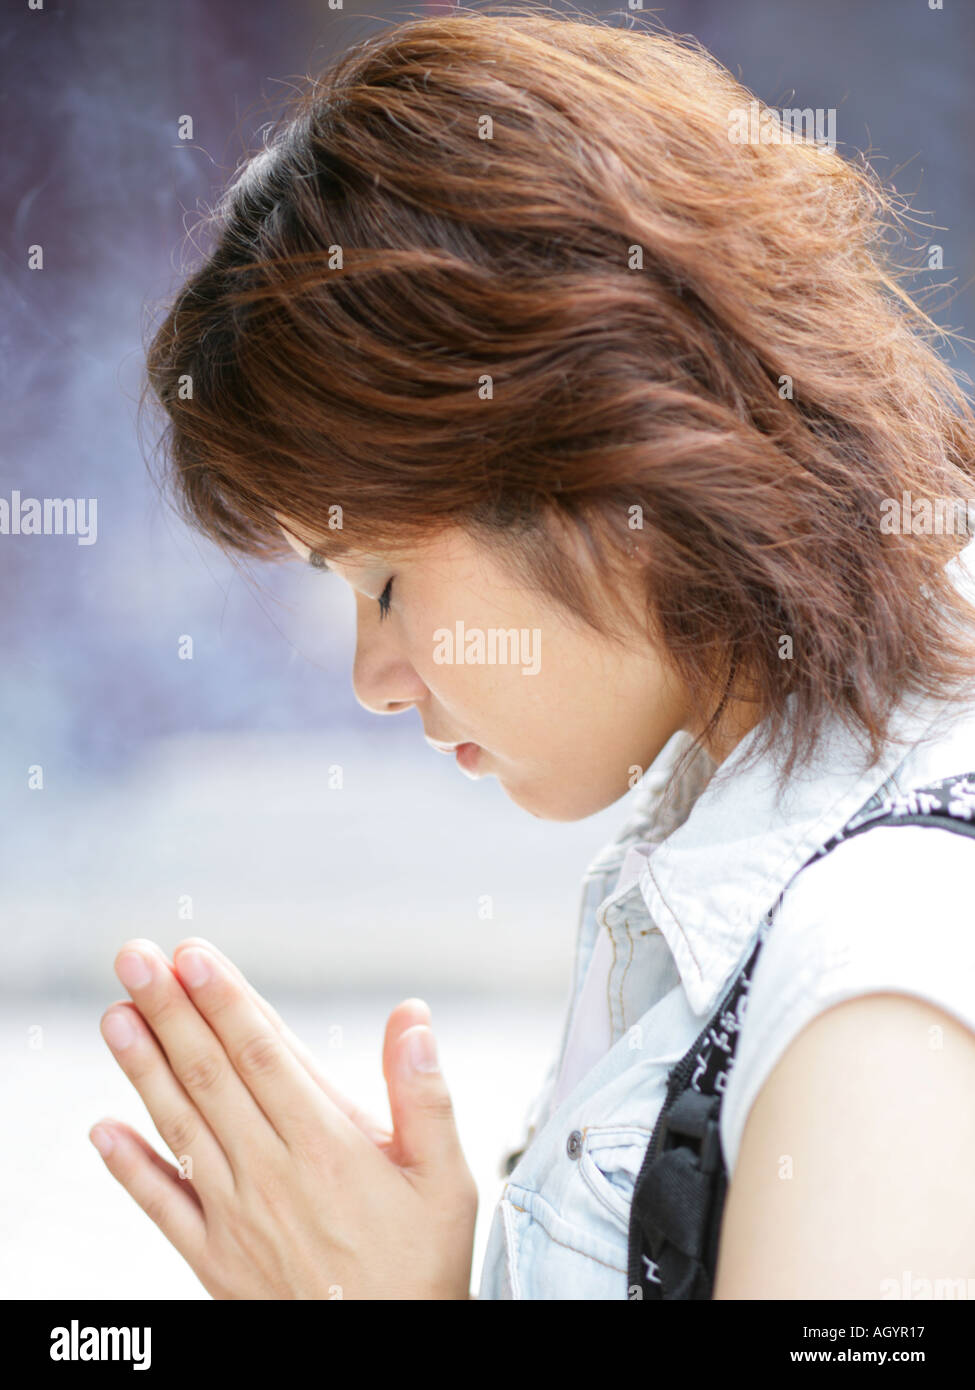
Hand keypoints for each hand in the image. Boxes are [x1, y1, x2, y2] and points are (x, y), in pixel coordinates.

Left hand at [90, 936, 477, 1298]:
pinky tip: (102, 1130)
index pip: (263, 1054)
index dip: (224, 1000)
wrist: (388, 1361)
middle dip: (170, 1010)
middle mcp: (271, 1172)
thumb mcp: (446, 1178)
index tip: (192, 955)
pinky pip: (162, 1206)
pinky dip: (129, 1167)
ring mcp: (236, 1216)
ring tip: (114, 1016)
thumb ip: (425, 1095)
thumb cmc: (422, 1265)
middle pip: (210, 1075)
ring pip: (179, 1127)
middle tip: (135, 958)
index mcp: (326, 1144)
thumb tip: (412, 1018)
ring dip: (142, 1069)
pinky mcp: (214, 1259)